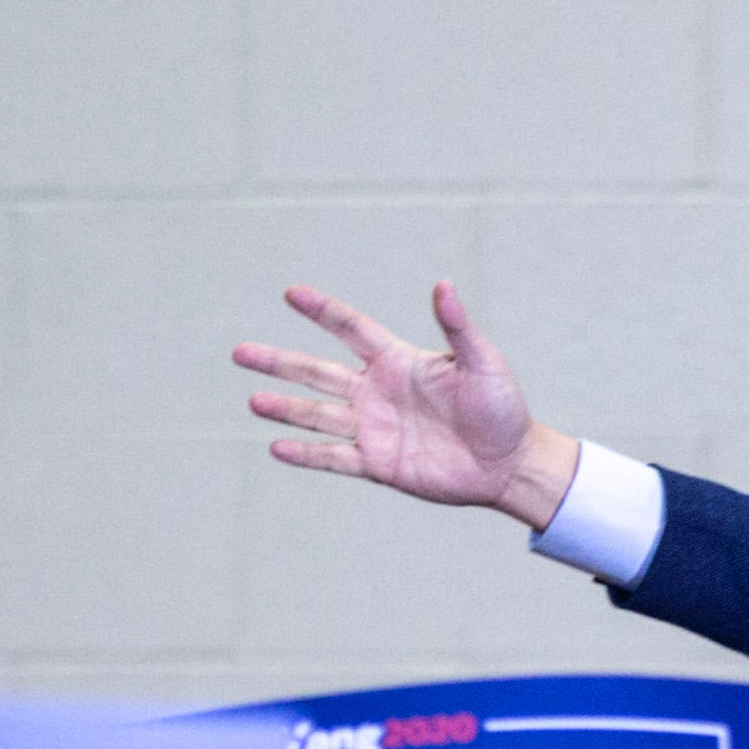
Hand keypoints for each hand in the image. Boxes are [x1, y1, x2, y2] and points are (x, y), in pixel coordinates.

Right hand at [235, 280, 577, 527]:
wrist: (509, 464)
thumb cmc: (502, 408)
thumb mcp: (483, 362)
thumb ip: (458, 328)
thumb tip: (443, 284)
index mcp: (398, 361)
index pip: (350, 328)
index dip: (322, 311)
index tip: (291, 293)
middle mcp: (377, 392)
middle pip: (317, 372)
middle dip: (279, 362)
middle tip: (239, 352)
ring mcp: (374, 428)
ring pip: (318, 415)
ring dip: (284, 408)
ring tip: (253, 400)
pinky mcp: (378, 464)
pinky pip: (334, 458)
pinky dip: (306, 454)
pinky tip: (275, 447)